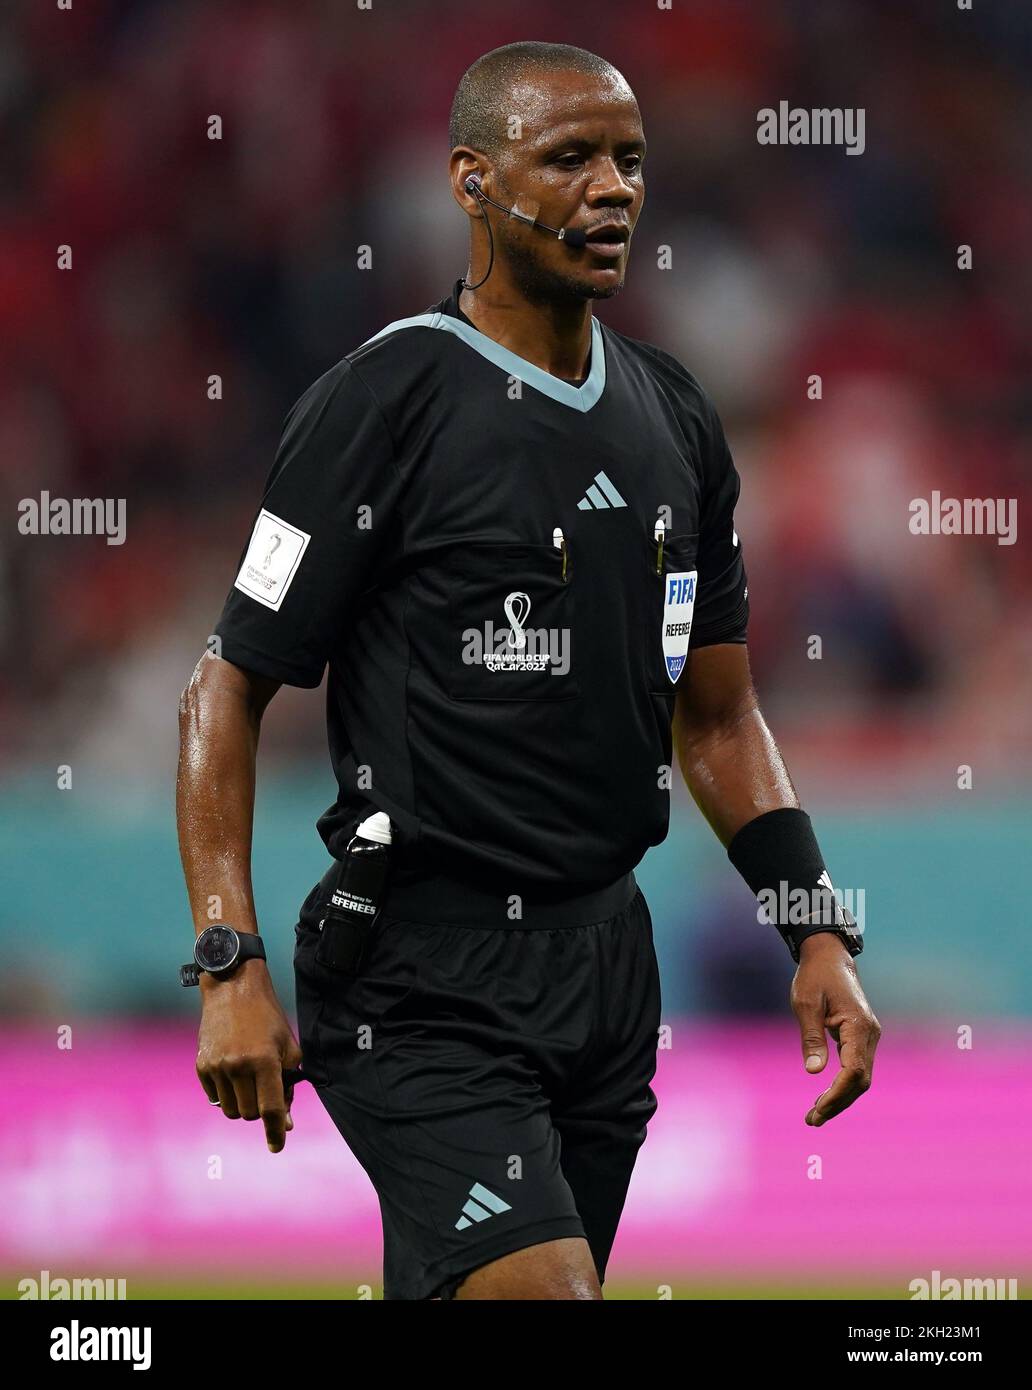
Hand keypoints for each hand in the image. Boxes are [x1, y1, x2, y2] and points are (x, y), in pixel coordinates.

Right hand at [195, 957, 302, 1151]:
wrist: (232, 989)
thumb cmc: (267, 1017)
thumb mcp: (287, 1046)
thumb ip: (288, 1084)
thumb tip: (284, 1122)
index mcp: (264, 1061)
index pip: (271, 1109)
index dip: (275, 1132)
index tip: (277, 1146)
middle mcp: (239, 1066)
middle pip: (250, 1114)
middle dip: (260, 1110)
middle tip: (265, 1090)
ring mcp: (217, 1067)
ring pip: (230, 1110)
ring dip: (242, 1104)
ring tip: (249, 1081)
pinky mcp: (202, 1066)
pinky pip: (214, 1098)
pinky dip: (226, 1094)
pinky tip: (233, 1073)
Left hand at [791, 931, 880, 1125]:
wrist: (829, 956)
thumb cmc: (815, 976)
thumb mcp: (805, 1004)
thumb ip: (811, 1037)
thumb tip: (814, 1072)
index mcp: (858, 1026)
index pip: (854, 1071)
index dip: (837, 1094)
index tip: (817, 1109)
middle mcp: (870, 1034)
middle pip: (860, 1080)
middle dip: (838, 1102)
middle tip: (812, 1120)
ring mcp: (868, 1036)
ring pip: (860, 1077)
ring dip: (840, 1097)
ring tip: (815, 1115)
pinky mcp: (861, 1037)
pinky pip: (856, 1067)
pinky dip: (842, 1085)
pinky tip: (825, 1096)